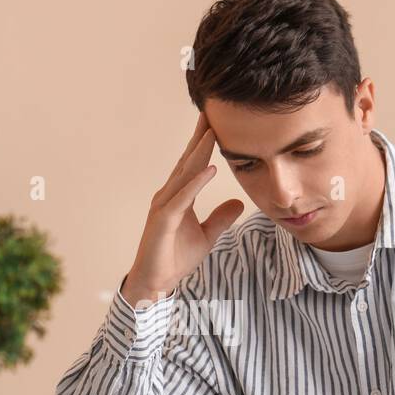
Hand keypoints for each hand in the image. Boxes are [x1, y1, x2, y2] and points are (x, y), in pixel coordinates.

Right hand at [121, 111, 244, 305]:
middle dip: (199, 137)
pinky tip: (210, 170)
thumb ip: (221, 218)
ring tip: (212, 132)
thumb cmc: (175, 258)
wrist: (155, 283)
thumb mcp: (206, 236)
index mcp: (179, 196)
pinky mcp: (163, 221)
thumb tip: (239, 203)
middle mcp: (168, 195)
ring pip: (184, 174)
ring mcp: (164, 206)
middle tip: (212, 112)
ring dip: (199, 153)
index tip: (217, 121)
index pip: (194, 164)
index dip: (204, 143)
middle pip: (187, 161)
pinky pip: (182, 198)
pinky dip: (196, 183)